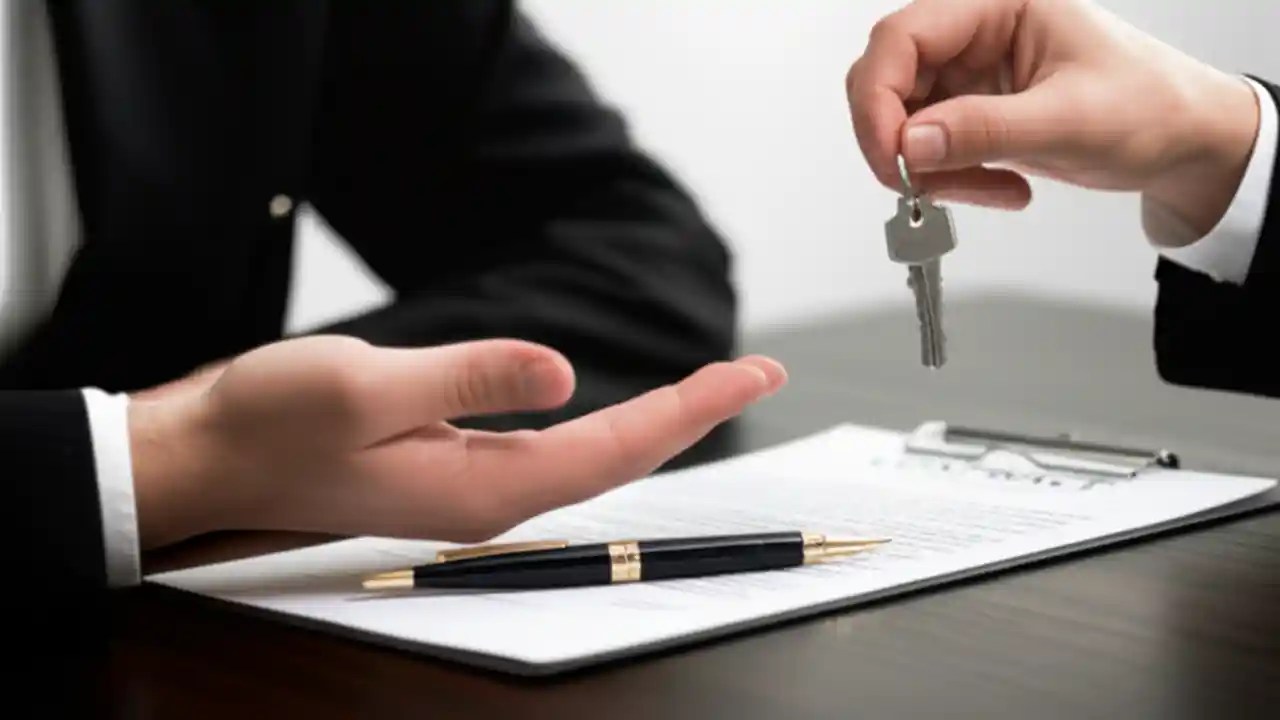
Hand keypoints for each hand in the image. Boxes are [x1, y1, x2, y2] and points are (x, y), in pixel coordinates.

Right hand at [127, 336, 785, 548]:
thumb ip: (469, 379)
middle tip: (758, 370)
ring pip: (592, 457)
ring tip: (713, 385)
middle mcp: (490, 499)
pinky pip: (553, 452)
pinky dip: (605, 426)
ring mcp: (472, 488)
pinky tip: (624, 415)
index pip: (616, 449)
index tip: (752, 371)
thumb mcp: (366, 387)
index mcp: (482, 488)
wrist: (209, 456)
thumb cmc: (271, 423)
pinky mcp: (453, 469)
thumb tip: (564, 374)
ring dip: (656, 421)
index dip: (690, 407)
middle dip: (692, 413)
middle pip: (619, 458)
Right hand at [846, 0, 1260, 240]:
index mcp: (996, 5)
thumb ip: (984, 130)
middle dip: (900, 142)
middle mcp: (974, 34)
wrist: (1186, 142)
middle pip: (888, 81)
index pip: (902, 39)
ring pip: (902, 124)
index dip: (880, 98)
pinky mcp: (970, 113)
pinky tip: (1001, 187)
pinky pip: (928, 151)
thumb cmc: (1153, 106)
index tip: (891, 156)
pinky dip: (950, 180)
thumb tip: (909, 145)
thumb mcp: (1070, 121)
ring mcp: (968, 75)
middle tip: (921, 185)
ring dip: (931, 170)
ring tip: (990, 189)